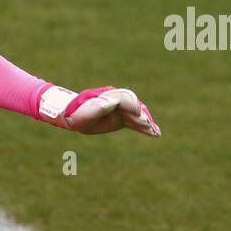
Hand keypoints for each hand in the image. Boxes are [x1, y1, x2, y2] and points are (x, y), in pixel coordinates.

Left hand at [39, 84, 160, 136]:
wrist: (75, 117)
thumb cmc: (78, 115)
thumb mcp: (85, 113)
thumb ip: (98, 107)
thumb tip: (110, 102)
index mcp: (110, 96)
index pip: (125, 98)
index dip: (132, 105)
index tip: (137, 113)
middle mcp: (118, 101)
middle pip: (135, 106)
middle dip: (142, 116)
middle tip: (149, 126)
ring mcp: (122, 110)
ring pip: (138, 115)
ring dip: (146, 123)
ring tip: (155, 132)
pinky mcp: (124, 119)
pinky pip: (136, 123)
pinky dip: (145, 128)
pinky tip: (155, 134)